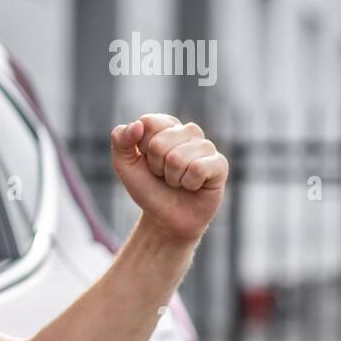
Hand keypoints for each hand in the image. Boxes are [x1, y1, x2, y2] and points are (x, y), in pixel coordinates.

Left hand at [110, 113, 228, 243]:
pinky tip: (192, 186)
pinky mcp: (220, 164)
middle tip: (162, 175)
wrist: (165, 218)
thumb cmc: (147, 188)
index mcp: (166, 126)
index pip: (148, 122)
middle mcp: (188, 131)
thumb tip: (137, 124)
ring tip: (177, 181)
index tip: (147, 160)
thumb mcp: (125, 165)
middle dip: (155, 166)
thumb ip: (121, 141)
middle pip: (159, 143)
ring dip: (171, 178)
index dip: (142, 147)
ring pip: (177, 158)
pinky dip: (188, 183)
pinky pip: (198, 168)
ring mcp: (206, 147)